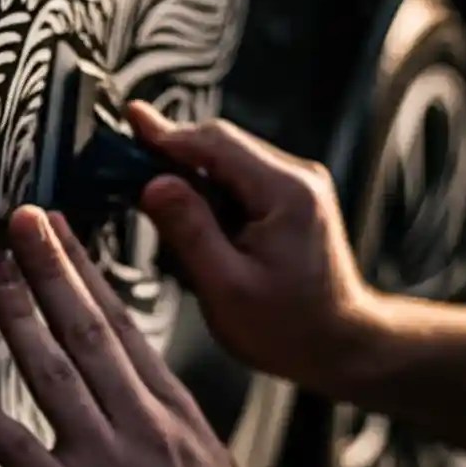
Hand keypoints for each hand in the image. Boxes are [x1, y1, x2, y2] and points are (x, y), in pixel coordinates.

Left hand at [0, 207, 254, 466]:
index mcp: (176, 415)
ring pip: (53, 369)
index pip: (125, 325)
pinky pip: (11, 443)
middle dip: (53, 269)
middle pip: (89, 330)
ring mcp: (106, 461)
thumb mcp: (206, 464)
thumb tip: (128, 372)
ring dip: (17, 311)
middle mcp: (143, 426)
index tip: (63, 230)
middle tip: (21, 220)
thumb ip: (163, 415)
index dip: (89, 272)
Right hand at [126, 101, 380, 393]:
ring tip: (152, 197)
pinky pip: (237, 178)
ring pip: (226, 159)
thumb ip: (189, 231)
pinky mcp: (289, 198)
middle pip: (219, 144)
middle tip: (124, 164)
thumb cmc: (290, 328)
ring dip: (187, 173)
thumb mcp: (227, 288)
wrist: (342, 346)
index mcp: (286, 192)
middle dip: (170, 152)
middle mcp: (297, 177)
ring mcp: (296, 185)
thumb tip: (152, 185)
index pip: (214, 142)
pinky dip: (206, 188)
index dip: (165, 133)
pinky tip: (187, 213)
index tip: (129, 120)